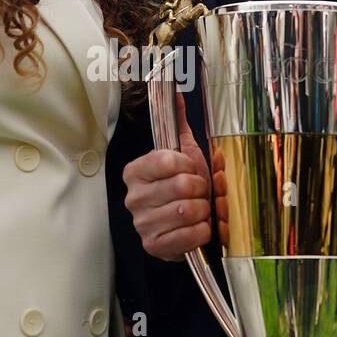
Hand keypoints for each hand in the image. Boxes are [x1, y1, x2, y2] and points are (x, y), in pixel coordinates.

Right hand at [123, 92, 211, 261]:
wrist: (182, 225)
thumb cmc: (183, 188)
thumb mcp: (182, 153)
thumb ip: (177, 124)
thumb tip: (176, 90)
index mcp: (135, 171)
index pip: (165, 160)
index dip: (187, 164)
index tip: (191, 168)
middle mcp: (134, 198)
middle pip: (181, 186)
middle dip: (201, 188)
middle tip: (200, 191)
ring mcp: (142, 224)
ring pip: (187, 211)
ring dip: (203, 210)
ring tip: (199, 209)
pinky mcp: (154, 246)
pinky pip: (189, 236)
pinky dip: (202, 231)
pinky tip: (198, 226)